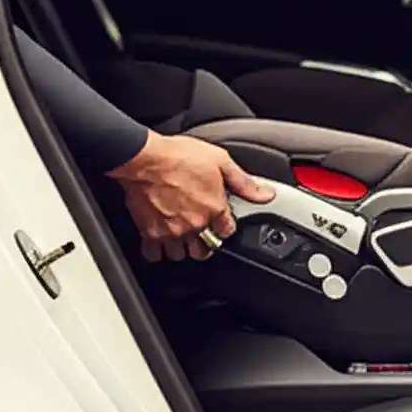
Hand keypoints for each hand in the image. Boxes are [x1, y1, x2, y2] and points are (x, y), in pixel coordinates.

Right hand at [107, 131, 274, 261]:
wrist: (144, 158)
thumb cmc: (178, 156)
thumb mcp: (220, 161)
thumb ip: (244, 182)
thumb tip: (266, 194)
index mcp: (214, 208)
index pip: (227, 231)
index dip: (224, 225)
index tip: (219, 219)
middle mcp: (195, 224)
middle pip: (205, 249)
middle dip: (205, 242)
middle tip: (200, 230)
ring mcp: (172, 231)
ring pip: (181, 255)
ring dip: (182, 248)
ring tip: (180, 234)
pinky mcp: (150, 232)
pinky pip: (154, 255)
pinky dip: (157, 251)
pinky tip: (159, 240)